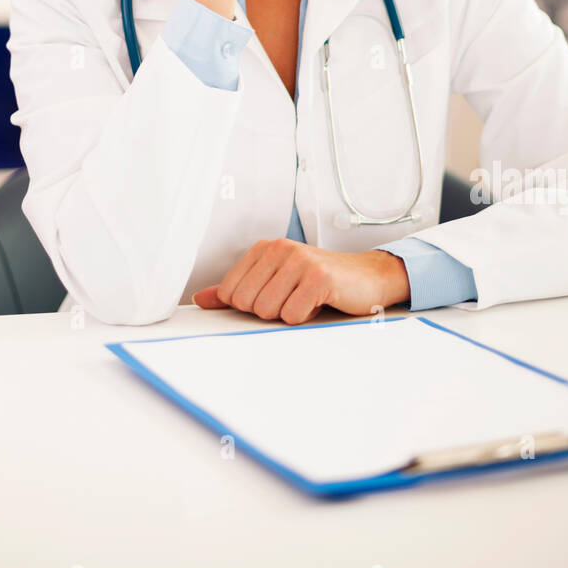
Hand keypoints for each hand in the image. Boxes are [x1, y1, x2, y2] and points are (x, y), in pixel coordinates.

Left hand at [192, 240, 409, 324]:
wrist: (367, 277)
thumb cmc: (319, 282)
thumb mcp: (275, 281)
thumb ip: (237, 289)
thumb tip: (201, 299)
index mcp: (265, 249)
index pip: (231, 292)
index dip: (250, 305)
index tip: (274, 296)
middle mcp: (280, 249)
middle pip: (247, 303)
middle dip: (269, 311)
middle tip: (292, 299)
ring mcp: (300, 261)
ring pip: (267, 310)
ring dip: (288, 314)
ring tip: (305, 300)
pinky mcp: (319, 278)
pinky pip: (292, 315)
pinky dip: (305, 318)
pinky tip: (318, 304)